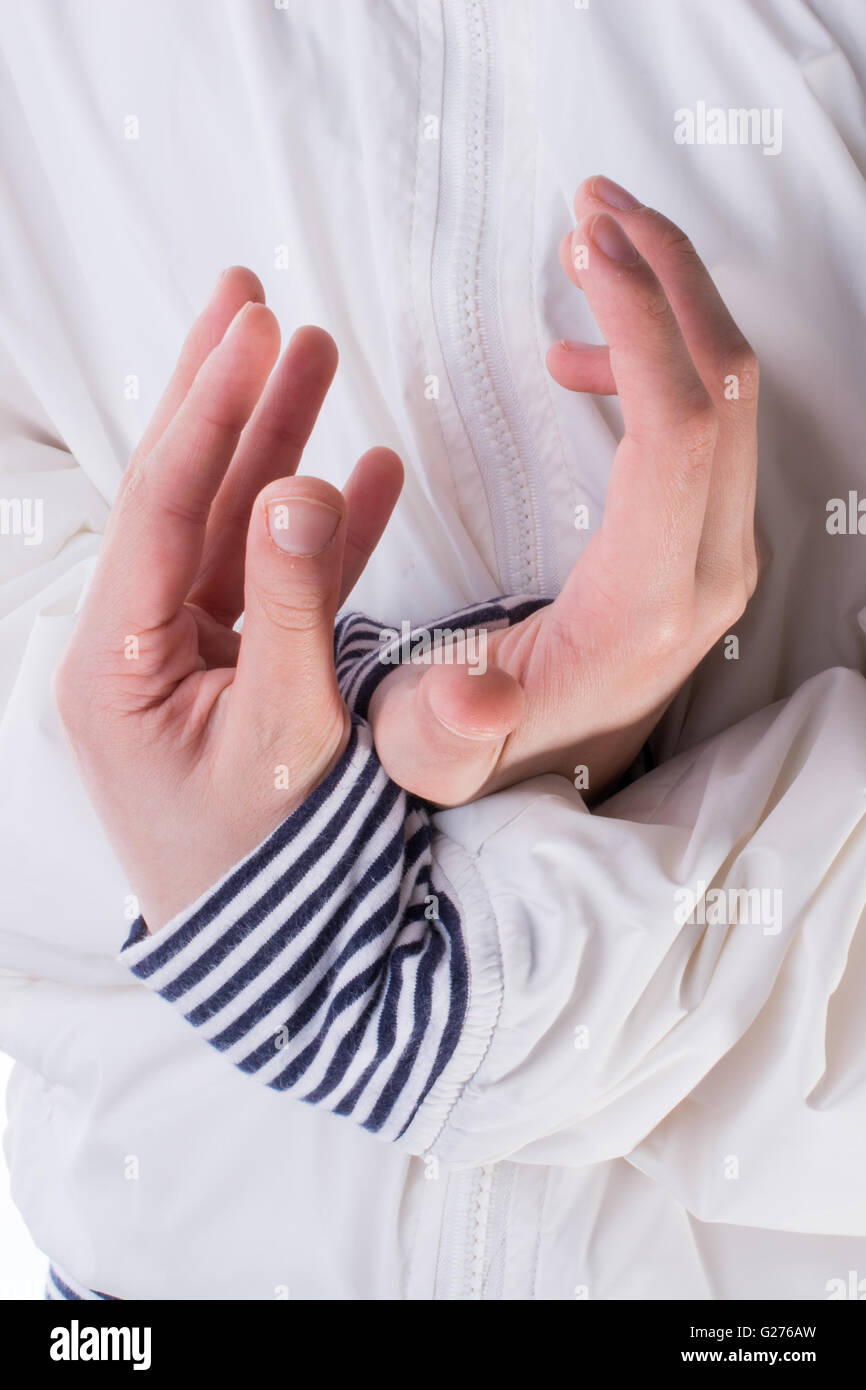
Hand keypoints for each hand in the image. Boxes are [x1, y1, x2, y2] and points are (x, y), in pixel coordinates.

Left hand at [54, 269, 402, 929]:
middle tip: (251, 301)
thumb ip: (291, 607)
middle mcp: (138, 650)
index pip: (157, 509)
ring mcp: (187, 660)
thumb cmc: (271, 866)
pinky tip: (365, 475)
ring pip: (231, 531)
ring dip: (276, 450)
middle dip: (220, 399)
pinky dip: (324, 535)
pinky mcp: (235, 676)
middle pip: (180, 498)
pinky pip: (277, 587)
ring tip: (314, 358)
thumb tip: (299, 484)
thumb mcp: (289, 736)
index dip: (204, 411)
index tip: (247, 323)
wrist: (282, 957)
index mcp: (117, 666)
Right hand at [368, 176, 758, 804]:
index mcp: (647, 604)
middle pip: (722, 386)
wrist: (534, 770)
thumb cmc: (474, 745)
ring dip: (666, 303)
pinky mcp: (706, 539)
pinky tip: (578, 359)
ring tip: (585, 245)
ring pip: (727, 394)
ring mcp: (717, 552)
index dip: (640, 320)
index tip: (580, 243)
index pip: (676, 430)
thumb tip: (468, 701)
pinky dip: (654, 361)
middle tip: (590, 204)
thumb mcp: (429, 749)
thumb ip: (441, 733)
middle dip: (664, 276)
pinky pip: (704, 423)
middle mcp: (707, 572)